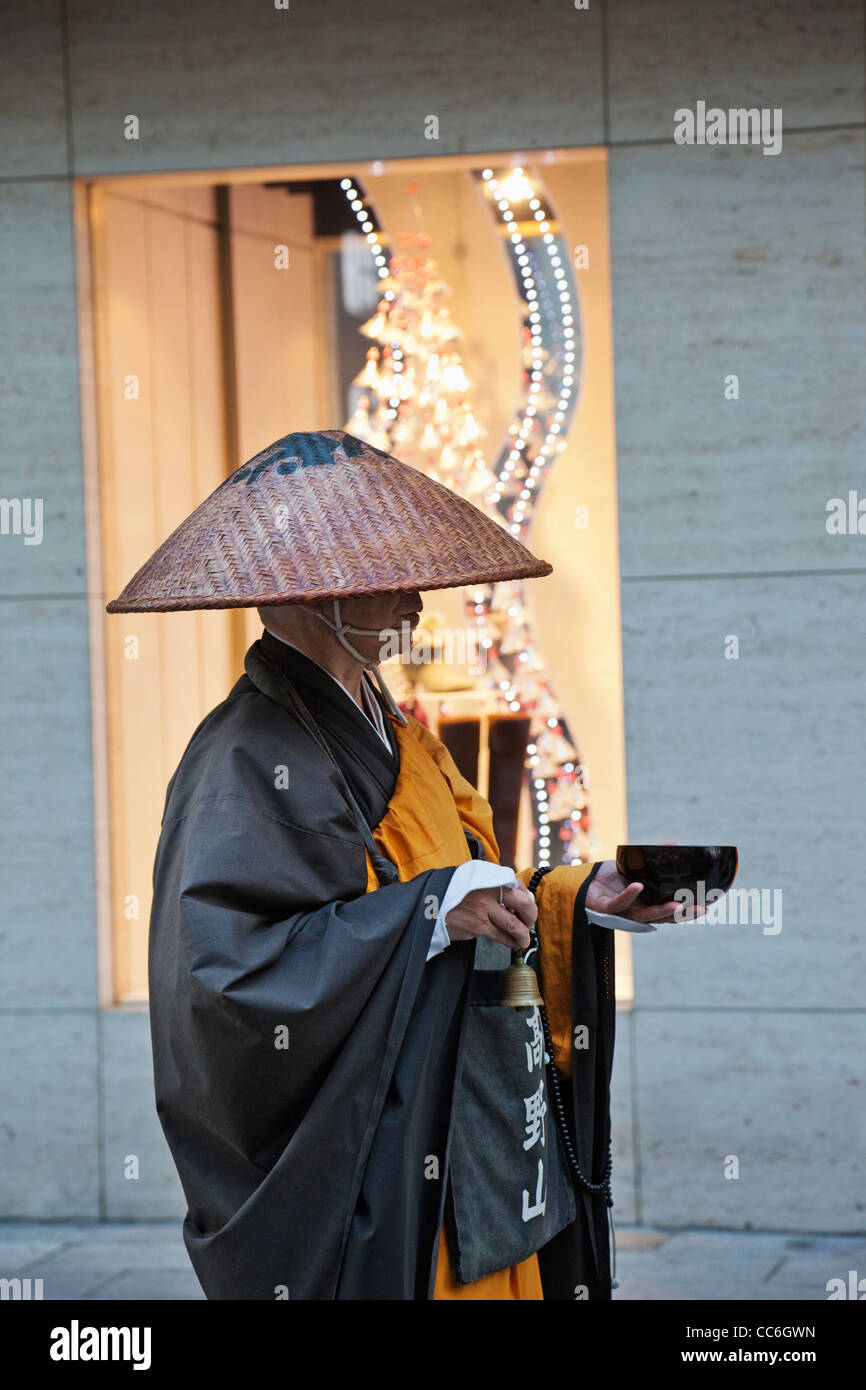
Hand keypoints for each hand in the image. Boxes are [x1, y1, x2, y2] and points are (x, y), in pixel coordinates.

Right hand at [445, 882, 536, 949]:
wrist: (428, 904)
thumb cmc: (450, 891)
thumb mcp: (471, 877)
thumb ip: (491, 883)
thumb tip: (516, 894)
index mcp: (488, 876)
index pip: (518, 886)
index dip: (526, 898)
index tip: (526, 905)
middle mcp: (489, 891)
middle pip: (523, 904)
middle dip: (531, 916)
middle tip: (530, 922)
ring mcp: (484, 909)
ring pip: (514, 925)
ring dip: (523, 934)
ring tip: (524, 939)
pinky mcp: (478, 926)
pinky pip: (501, 936)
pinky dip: (510, 941)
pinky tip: (512, 942)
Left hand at [586, 860, 707, 924]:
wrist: (584, 880)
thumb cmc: (610, 877)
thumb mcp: (635, 865)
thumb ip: (654, 859)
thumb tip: (673, 845)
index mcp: (647, 905)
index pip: (671, 911)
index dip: (688, 911)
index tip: (707, 906)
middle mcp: (638, 912)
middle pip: (663, 917)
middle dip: (682, 914)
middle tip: (700, 908)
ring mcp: (623, 912)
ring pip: (645, 915)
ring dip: (661, 910)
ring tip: (677, 905)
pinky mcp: (606, 908)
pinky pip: (619, 903)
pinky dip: (629, 895)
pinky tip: (638, 886)